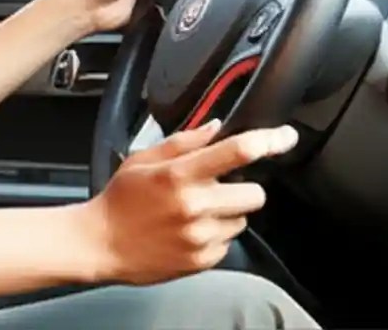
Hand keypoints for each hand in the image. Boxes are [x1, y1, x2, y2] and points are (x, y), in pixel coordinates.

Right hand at [77, 120, 298, 284]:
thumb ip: (183, 142)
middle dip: (242, 188)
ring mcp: (200, 236)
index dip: (268, 141)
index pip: (236, 152)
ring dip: (227, 213)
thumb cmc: (120, 200)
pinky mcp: (203, 260)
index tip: (286, 137)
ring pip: (242, 219)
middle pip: (255, 194)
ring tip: (195, 213)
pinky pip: (228, 242)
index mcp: (179, 175)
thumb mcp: (143, 160)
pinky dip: (215, 235)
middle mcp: (194, 206)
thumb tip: (216, 127)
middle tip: (217, 189)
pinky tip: (188, 231)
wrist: (101, 244)